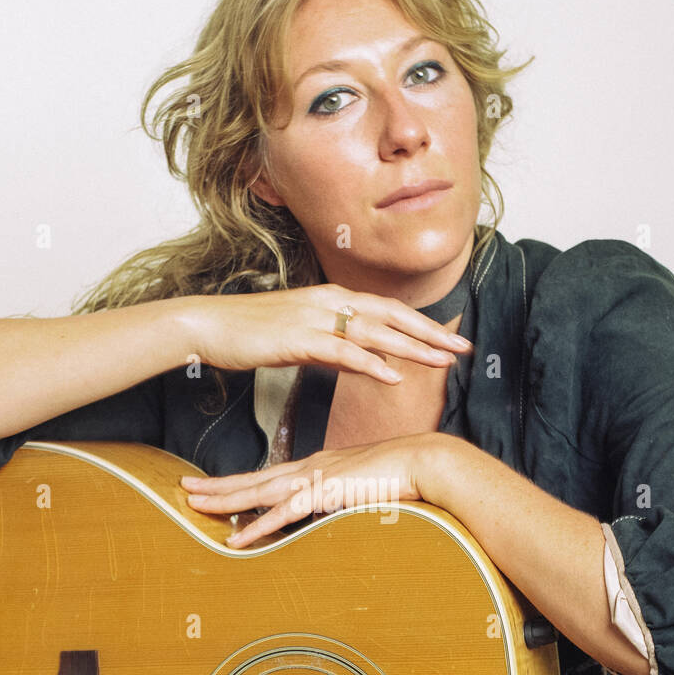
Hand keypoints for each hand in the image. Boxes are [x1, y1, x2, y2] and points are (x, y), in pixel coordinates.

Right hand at [174, 284, 470, 385]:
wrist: (208, 325)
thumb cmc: (249, 333)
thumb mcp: (300, 336)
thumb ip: (335, 346)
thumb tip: (364, 360)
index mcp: (332, 298)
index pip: (388, 310)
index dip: (422, 325)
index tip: (451, 341)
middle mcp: (329, 302)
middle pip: (392, 316)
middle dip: (431, 333)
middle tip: (465, 349)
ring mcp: (314, 318)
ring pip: (375, 332)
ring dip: (412, 347)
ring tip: (444, 362)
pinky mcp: (297, 338)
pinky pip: (342, 351)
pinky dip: (371, 363)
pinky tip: (393, 376)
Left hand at [180, 434, 444, 547]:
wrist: (427, 463)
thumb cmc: (405, 476)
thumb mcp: (368, 487)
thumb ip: (348, 497)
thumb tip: (339, 512)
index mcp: (321, 465)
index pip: (272, 476)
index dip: (242, 482)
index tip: (217, 486)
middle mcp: (312, 467)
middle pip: (255, 480)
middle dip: (218, 485)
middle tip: (186, 488)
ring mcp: (317, 478)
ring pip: (259, 492)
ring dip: (225, 500)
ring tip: (194, 504)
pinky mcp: (326, 493)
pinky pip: (283, 515)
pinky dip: (257, 527)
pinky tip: (235, 538)